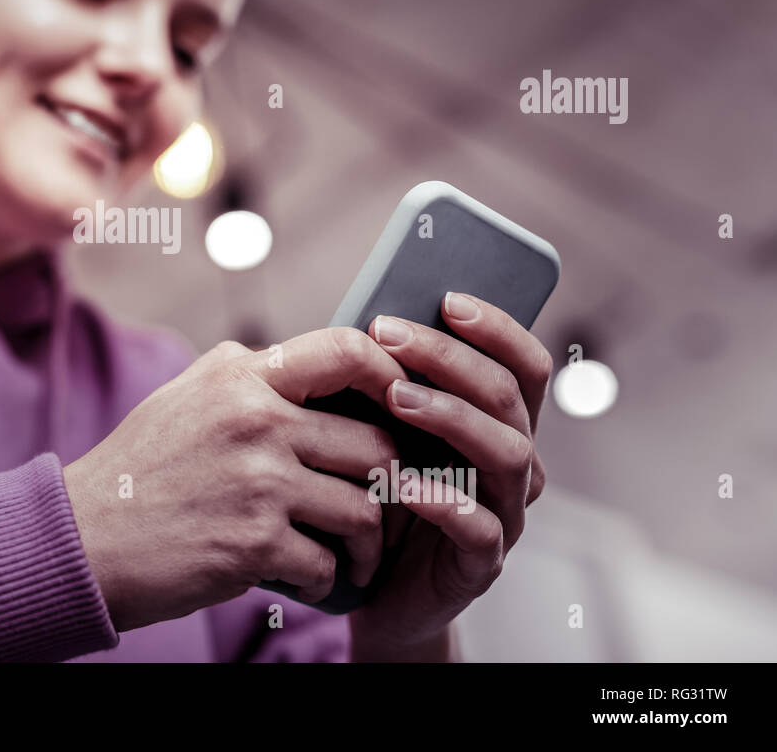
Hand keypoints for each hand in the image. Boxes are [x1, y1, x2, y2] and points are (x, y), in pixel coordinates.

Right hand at [63, 328, 406, 631]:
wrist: (82, 539)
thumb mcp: (188, 397)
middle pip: (375, 444)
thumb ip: (251, 381)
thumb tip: (324, 372)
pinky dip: (327, 579)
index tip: (408, 405)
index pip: (348, 351)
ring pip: (365, 509)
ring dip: (366, 543)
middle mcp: (256, 419)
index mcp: (240, 375)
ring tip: (352, 557)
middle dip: (391, 486)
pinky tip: (308, 580)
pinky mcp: (254, 541)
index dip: (396, 375)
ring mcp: (258, 480)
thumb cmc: (138, 471)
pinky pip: (328, 563)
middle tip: (382, 509)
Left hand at [348, 292, 551, 659]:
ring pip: (505, 453)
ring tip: (394, 396)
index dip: (497, 327)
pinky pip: (478, 529)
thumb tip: (361, 320)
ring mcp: (505, 514)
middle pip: (509, 397)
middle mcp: (514, 463)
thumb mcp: (384, 430)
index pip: (524, 364)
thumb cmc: (377, 492)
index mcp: (499, 424)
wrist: (372, 589)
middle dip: (449, 357)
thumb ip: (390, 384)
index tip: (446, 297)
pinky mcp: (481, 564)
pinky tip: (403, 482)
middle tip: (387, 334)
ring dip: (451, 416)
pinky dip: (443, 501)